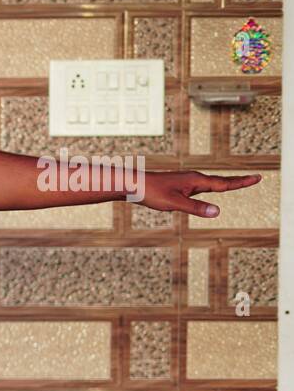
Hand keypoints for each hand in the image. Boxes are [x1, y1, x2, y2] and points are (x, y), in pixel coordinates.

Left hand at [139, 170, 261, 218]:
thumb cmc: (151, 193)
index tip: (257, 178)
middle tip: (255, 179)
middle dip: (238, 181)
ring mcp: (186, 181)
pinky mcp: (179, 185)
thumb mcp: (174, 203)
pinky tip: (209, 188)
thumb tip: (217, 212)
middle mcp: (193, 178)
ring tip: (240, 183)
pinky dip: (212, 186)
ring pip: (211, 183)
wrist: (133, 184)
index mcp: (196, 181)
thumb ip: (195, 208)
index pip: (224, 184)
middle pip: (221, 181)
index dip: (241, 183)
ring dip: (227, 183)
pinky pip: (201, 186)